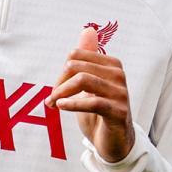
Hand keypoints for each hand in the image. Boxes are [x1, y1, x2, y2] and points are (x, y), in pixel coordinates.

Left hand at [47, 26, 134, 162]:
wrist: (113, 142)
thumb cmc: (99, 111)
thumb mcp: (90, 83)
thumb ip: (87, 58)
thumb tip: (88, 29)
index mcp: (111, 65)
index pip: (76, 56)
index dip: (61, 72)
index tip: (55, 90)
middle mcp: (119, 75)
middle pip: (77, 67)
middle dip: (58, 83)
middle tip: (50, 99)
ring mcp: (121, 94)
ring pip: (83, 80)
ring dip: (61, 93)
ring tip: (53, 104)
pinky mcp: (119, 112)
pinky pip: (93, 102)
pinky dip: (72, 103)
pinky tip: (60, 107)